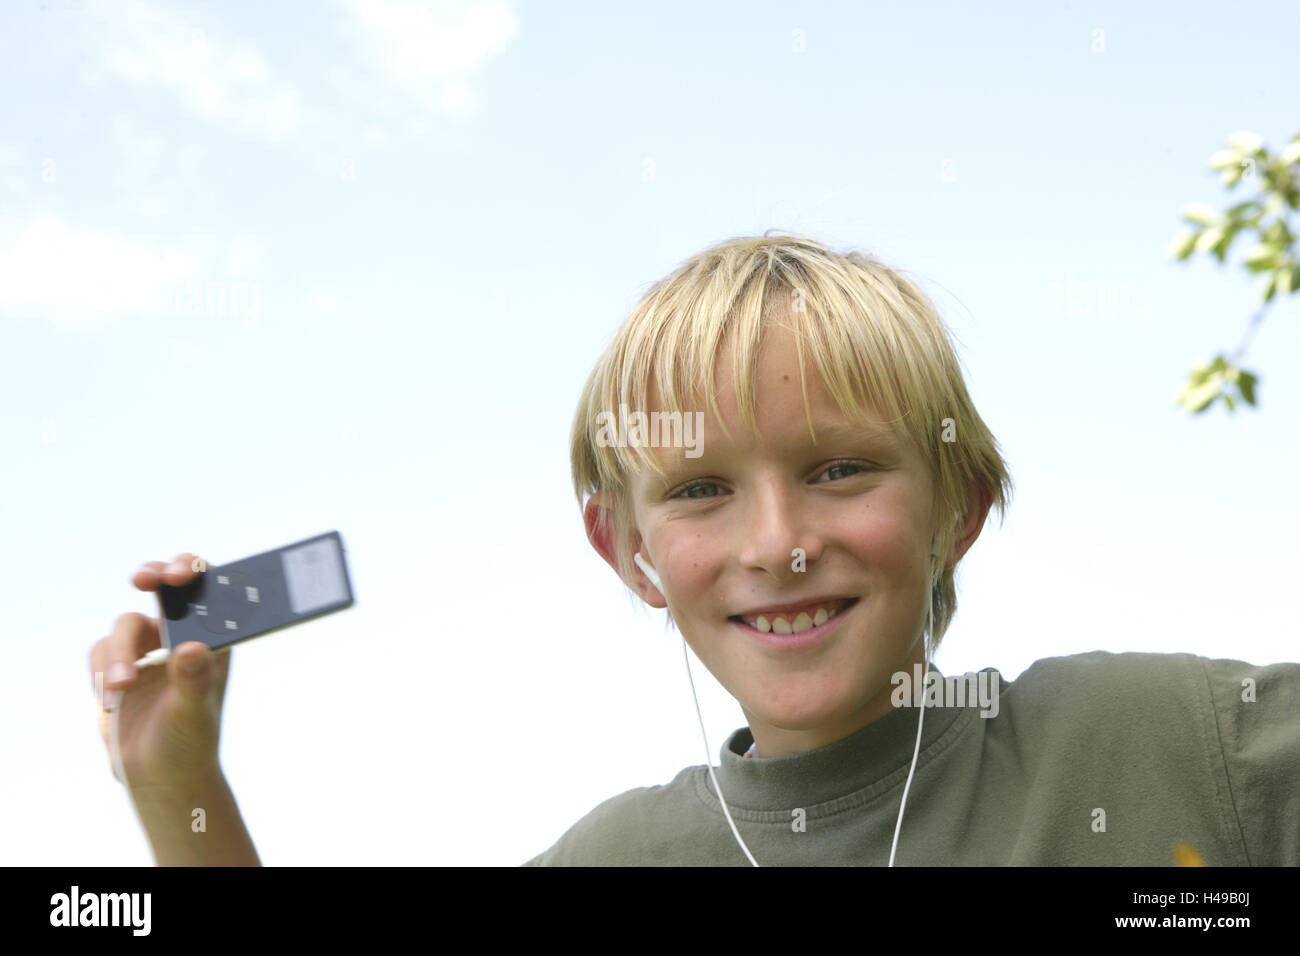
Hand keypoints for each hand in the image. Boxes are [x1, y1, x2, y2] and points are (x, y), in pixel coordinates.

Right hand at [90, 554, 231, 791]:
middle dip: (153, 575)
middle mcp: (180, 635)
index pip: (208, 589)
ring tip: (121, 689)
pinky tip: (111, 701)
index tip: (180, 573)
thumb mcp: (194, 714)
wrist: (159, 776)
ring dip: (119, 654)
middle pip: (164, 587)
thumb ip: (193, 681)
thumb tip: (191, 648)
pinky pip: (100, 651)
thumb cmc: (190, 741)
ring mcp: (147, 648)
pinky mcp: (117, 665)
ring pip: (125, 625)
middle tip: (143, 579)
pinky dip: (101, 672)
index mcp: (212, 639)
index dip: (194, 570)